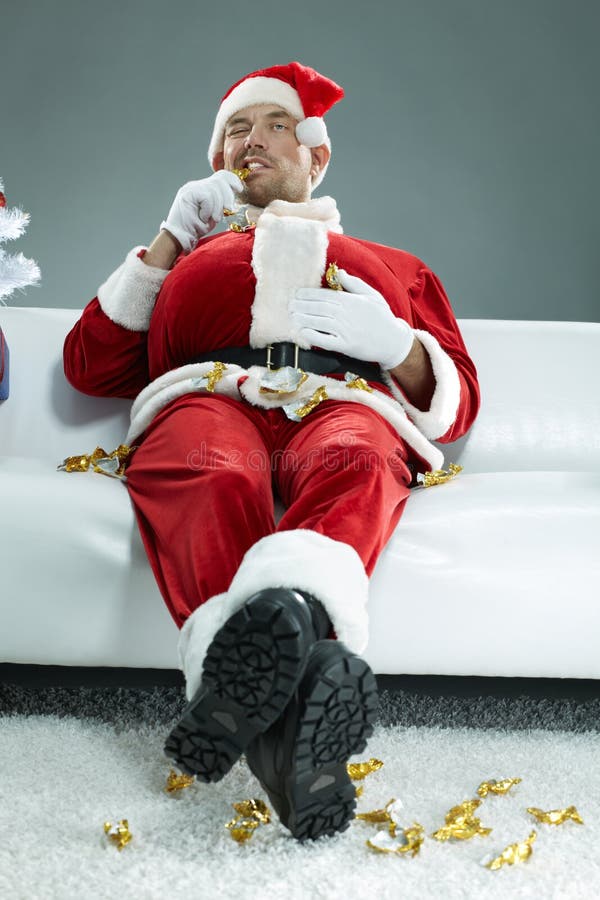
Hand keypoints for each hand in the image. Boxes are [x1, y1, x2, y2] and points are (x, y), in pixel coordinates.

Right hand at [160, 170, 243, 252]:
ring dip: (217, 208)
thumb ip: (220, 204)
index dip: (232, 180)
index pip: (220, 176)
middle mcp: (196, 185)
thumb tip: (231, 199)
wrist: (179, 238)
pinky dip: (209, 210)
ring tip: (212, 219)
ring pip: (214, 189)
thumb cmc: (195, 229)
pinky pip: (207, 196)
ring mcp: (191, 188)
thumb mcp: (212, 215)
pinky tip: (203, 217)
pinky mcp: (188, 193)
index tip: (240, 189)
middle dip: (228, 195)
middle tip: (229, 210)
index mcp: (202, 188)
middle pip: (219, 180)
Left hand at [290, 269, 413, 368]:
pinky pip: (325, 340)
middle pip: (318, 308)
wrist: (393, 341)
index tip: (296, 294)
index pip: (324, 295)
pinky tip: (302, 333)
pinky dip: (313, 336)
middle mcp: (347, 315)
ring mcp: (346, 331)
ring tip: (292, 317)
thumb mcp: (372, 295)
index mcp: (351, 301)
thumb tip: (338, 272)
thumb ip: (354, 284)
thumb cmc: (382, 317)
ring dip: (303, 319)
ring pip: (319, 322)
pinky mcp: (346, 346)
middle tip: (289, 305)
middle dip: (301, 305)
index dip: (308, 294)